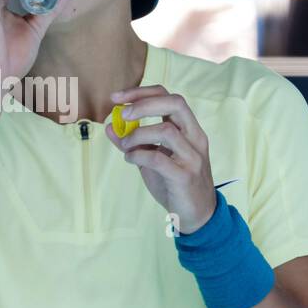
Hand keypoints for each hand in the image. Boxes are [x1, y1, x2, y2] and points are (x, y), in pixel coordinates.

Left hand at [105, 85, 216, 234]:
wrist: (197, 215)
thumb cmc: (175, 183)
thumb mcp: (152, 159)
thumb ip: (133, 142)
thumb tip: (110, 126)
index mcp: (189, 129)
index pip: (169, 96)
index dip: (141, 92)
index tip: (117, 97)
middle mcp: (195, 138)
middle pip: (175, 103)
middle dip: (143, 104)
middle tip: (123, 114)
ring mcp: (192, 156)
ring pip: (165, 130)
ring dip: (137, 135)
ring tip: (125, 146)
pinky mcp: (185, 176)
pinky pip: (158, 158)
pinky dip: (138, 155)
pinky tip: (130, 159)